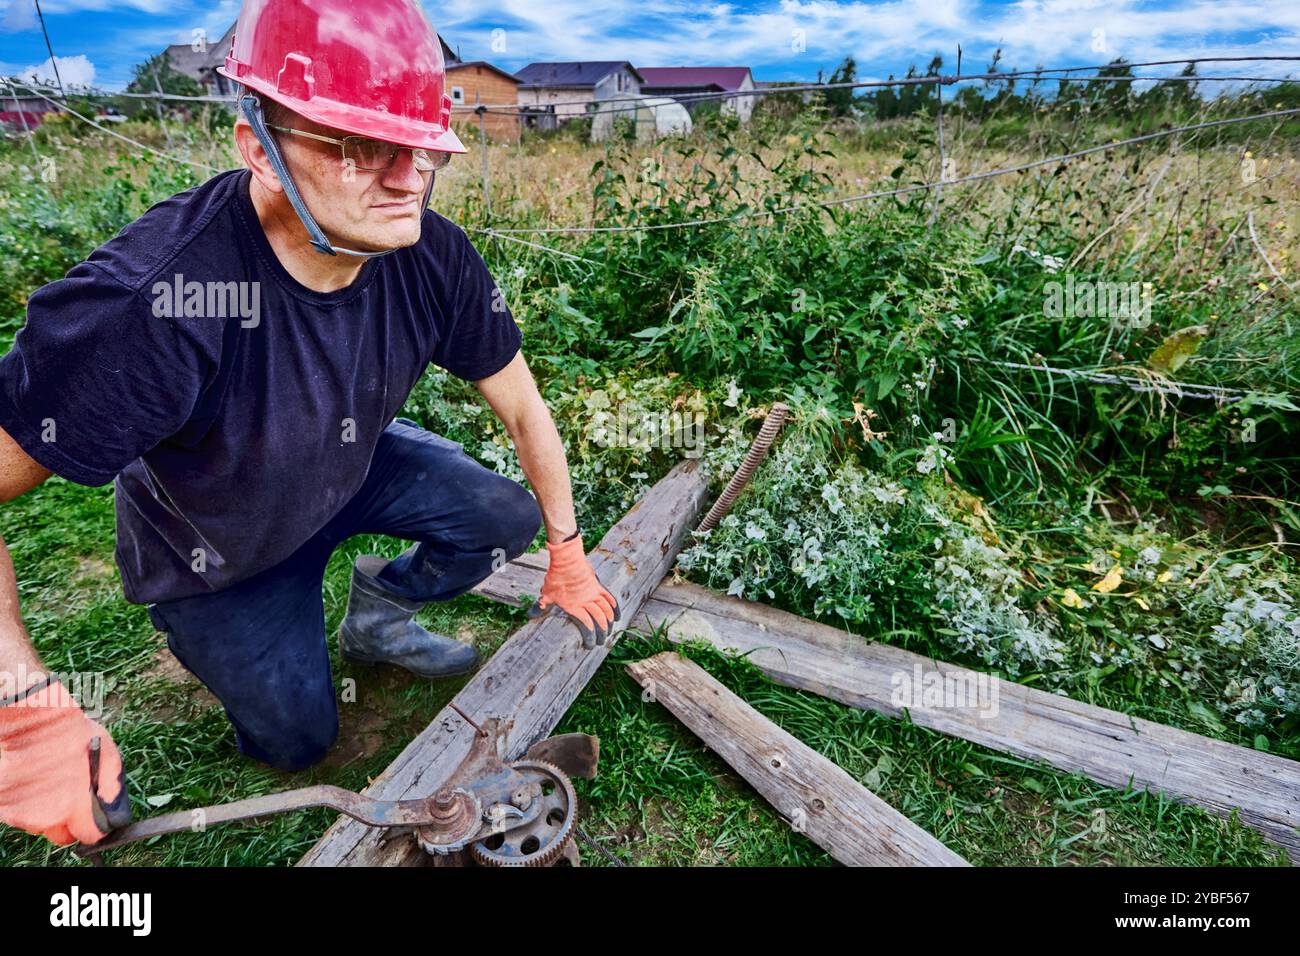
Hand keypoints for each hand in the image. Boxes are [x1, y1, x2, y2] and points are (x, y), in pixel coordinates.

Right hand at [0, 677, 130, 845]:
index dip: (93, 826)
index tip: (91, 817)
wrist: (34, 720)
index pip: (90, 836)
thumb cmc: (73, 734)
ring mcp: (22, 813)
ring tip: (47, 778)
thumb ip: (111, 790)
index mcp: (78, 807)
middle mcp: (48, 816)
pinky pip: (16, 812)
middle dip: (66, 820)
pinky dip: (22, 800)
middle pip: (61, 835)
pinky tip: (30, 777)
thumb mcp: (109, 757)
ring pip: (37, 823)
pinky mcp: (3, 806)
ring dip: (42, 808)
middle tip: (67, 795)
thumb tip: (114, 812)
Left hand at [529, 533, 619, 645]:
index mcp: (574, 607)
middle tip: (601, 642)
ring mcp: (594, 594)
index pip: (586, 626)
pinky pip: (609, 598)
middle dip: (601, 633)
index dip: (589, 637)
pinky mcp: (598, 586)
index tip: (590, 645)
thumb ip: (541, 606)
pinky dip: (614, 607)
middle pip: (598, 620)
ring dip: (608, 622)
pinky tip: (616, 616)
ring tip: (609, 631)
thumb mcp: (546, 593)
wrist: (566, 560)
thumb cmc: (555, 578)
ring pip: (606, 611)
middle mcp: (586, 602)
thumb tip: (529, 616)